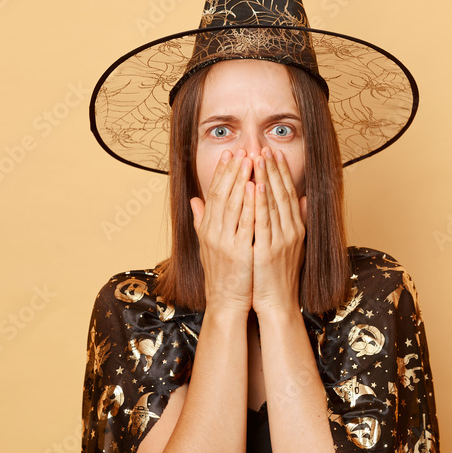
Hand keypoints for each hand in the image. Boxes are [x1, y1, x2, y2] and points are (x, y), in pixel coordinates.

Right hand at [189, 149, 254, 314]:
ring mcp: (225, 242)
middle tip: (242, 150)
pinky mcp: (239, 252)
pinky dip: (250, 204)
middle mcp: (213, 232)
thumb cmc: (222, 274)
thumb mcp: (207, 245)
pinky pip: (246, 223)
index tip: (229, 155)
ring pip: (233, 204)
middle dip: (233, 170)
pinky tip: (256, 188)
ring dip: (242, 180)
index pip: (214, 194)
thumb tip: (195, 200)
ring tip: (250, 160)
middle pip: (222, 194)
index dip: (222, 173)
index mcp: (207, 229)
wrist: (226, 302)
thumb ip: (202, 221)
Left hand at [251, 147, 307, 316]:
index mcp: (295, 228)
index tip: (273, 153)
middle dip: (273, 169)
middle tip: (265, 147)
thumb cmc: (279, 275)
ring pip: (274, 202)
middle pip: (282, 193)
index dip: (281, 172)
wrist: (278, 303)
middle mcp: (292, 230)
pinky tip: (256, 185)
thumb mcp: (291, 245)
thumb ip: (295, 221)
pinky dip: (261, 201)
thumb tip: (302, 198)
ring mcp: (282, 240)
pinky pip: (264, 221)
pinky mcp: (269, 250)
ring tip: (259, 158)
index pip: (288, 193)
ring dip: (266, 178)